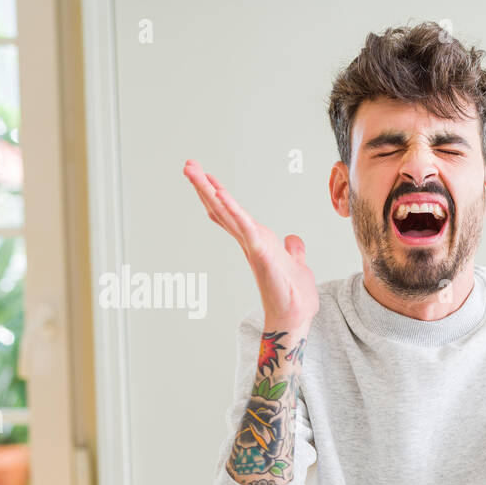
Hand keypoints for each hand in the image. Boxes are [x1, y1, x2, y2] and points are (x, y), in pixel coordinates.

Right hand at [183, 160, 317, 330]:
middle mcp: (250, 243)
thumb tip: (293, 240)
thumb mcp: (297, 265)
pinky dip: (233, 211)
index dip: (220, 196)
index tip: (207, 177)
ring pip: (227, 214)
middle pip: (223, 210)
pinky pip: (245, 228)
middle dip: (205, 187)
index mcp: (257, 243)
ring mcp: (253, 248)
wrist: (295, 319)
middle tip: (188, 165)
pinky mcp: (260, 254)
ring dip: (210, 191)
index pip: (234, 215)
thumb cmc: (294, 296)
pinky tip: (221, 195)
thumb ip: (294, 251)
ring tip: (193, 171)